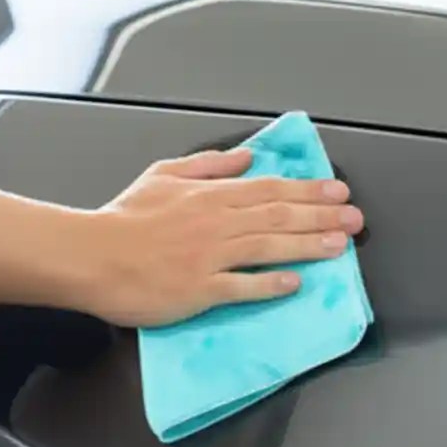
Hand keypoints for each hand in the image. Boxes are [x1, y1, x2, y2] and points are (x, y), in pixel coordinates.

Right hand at [81, 148, 363, 326]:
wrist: (92, 255)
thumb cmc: (123, 218)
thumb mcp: (163, 174)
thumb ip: (208, 164)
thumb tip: (246, 157)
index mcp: (208, 194)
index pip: (269, 188)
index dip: (309, 189)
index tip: (338, 191)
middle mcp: (215, 222)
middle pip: (278, 215)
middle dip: (322, 216)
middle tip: (355, 218)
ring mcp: (208, 257)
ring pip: (269, 246)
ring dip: (308, 245)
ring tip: (340, 246)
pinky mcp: (198, 289)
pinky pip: (242, 286)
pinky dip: (270, 284)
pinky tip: (295, 283)